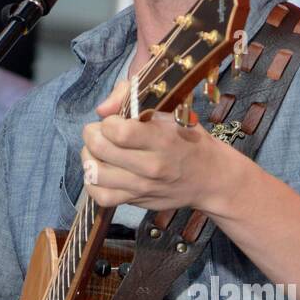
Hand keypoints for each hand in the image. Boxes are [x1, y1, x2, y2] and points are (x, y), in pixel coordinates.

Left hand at [81, 79, 235, 212]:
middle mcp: (151, 166)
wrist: (210, 178)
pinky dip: (93, 183)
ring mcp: (143, 187)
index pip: (118, 131)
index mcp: (162, 139)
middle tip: (100, 132)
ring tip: (98, 151)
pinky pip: (101, 197)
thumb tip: (102, 110)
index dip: (108, 122)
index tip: (115, 120)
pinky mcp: (137, 202)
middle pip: (100, 150)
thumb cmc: (188, 138)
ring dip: (89, 158)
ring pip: (95, 174)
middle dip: (92, 135)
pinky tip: (101, 171)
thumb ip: (132, 97)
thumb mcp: (171, 109)